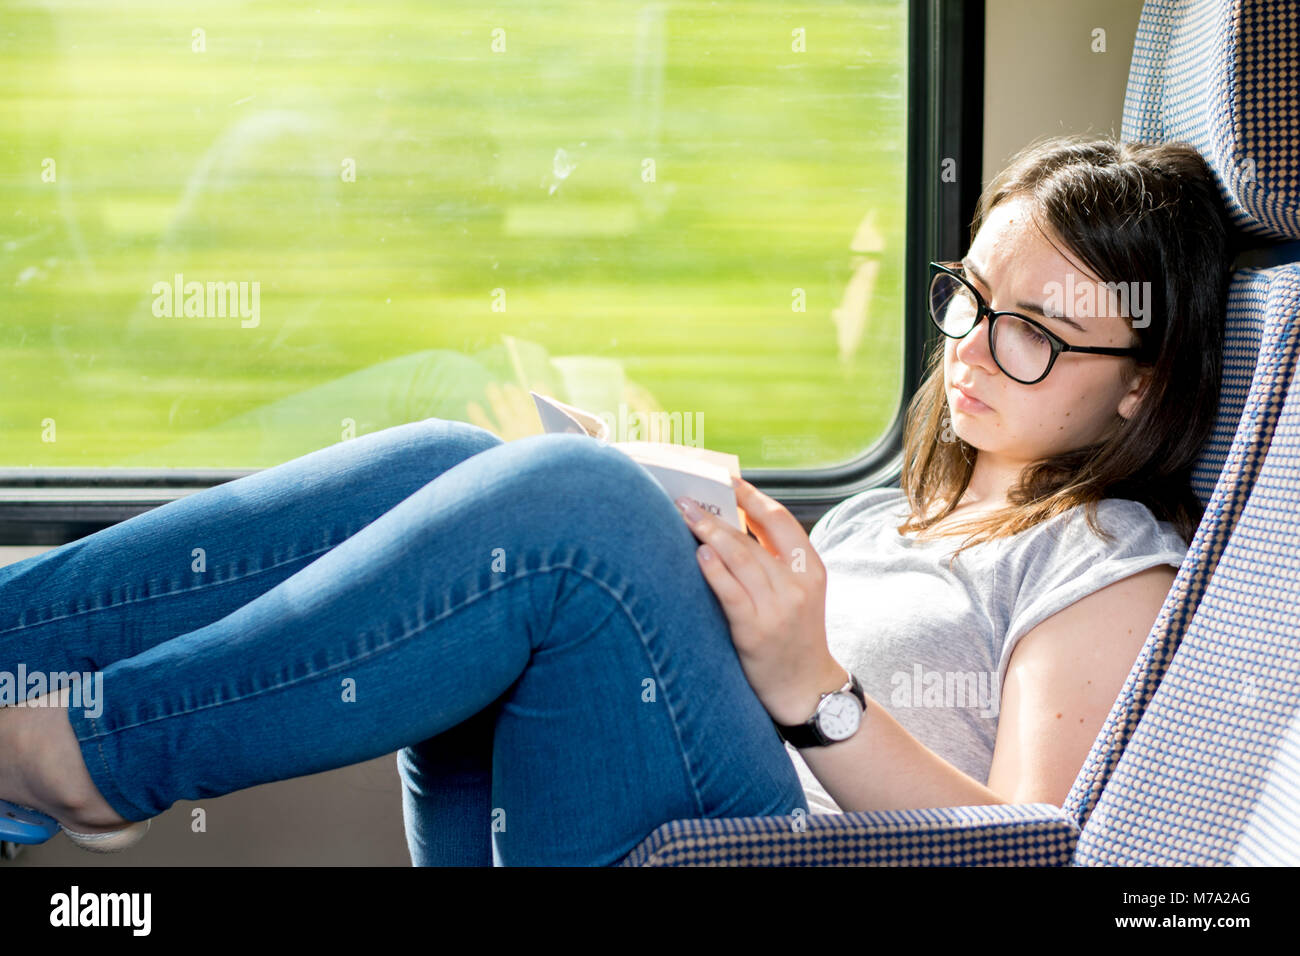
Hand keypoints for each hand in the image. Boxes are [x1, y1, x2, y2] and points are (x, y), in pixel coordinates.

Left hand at [676, 477, 846, 724]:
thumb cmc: (793, 636)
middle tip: (686, 496)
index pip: (780, 520)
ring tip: (683, 515)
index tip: (724, 479)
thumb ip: (774, 560)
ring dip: (708, 532)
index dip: (750, 496)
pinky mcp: (756, 631)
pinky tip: (698, 553)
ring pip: (740, 558)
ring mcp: (778, 608)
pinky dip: (714, 569)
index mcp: (811, 568)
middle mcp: (798, 585)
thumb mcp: (798, 592)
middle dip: (717, 513)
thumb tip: (730, 521)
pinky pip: (731, 592)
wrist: (806, 689)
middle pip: (753, 537)